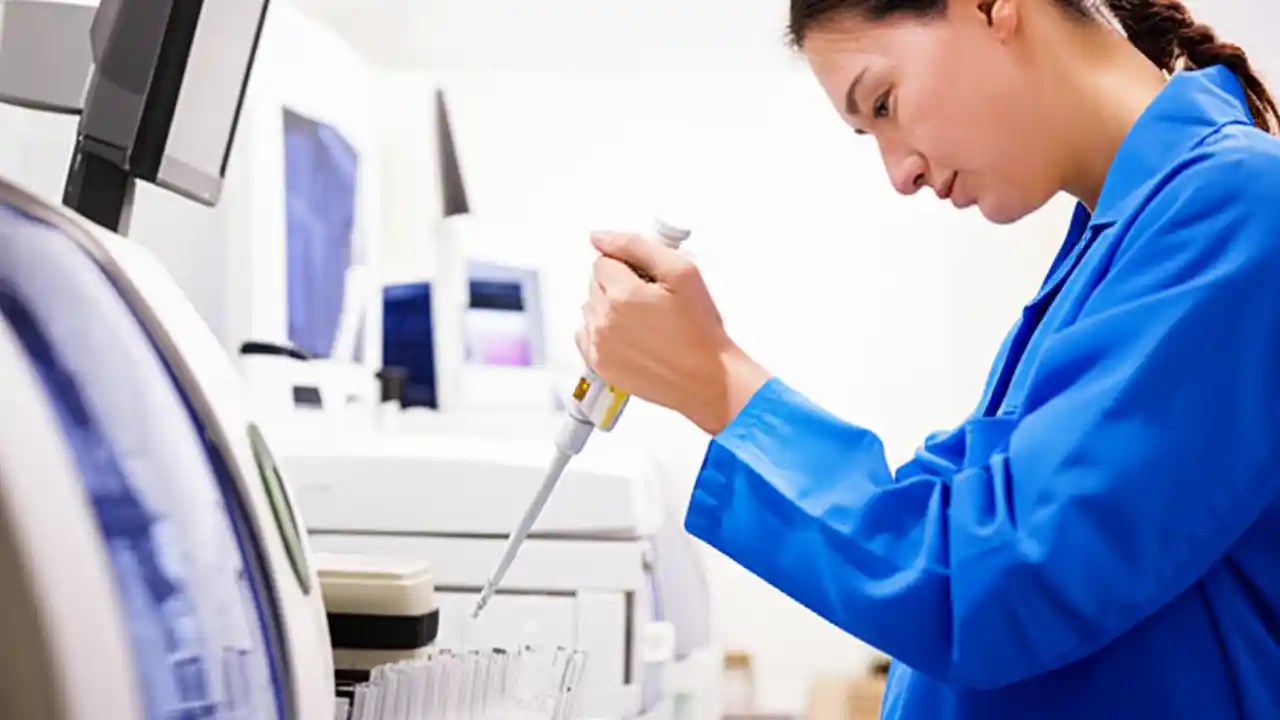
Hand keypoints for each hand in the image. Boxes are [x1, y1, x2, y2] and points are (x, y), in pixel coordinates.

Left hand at [576, 231, 770, 434]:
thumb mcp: (682, 272)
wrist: (707, 379)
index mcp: (622, 294)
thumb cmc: (700, 330)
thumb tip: (599, 237)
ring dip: (611, 308)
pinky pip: (586, 335)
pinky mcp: (599, 365)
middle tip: (652, 301)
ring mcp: (599, 344)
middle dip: (619, 285)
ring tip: (645, 321)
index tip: (650, 280)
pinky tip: (630, 337)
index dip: (630, 266)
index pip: (605, 260)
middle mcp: (604, 320)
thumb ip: (636, 246)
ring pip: (591, 307)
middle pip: (596, 283)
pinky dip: (602, 332)